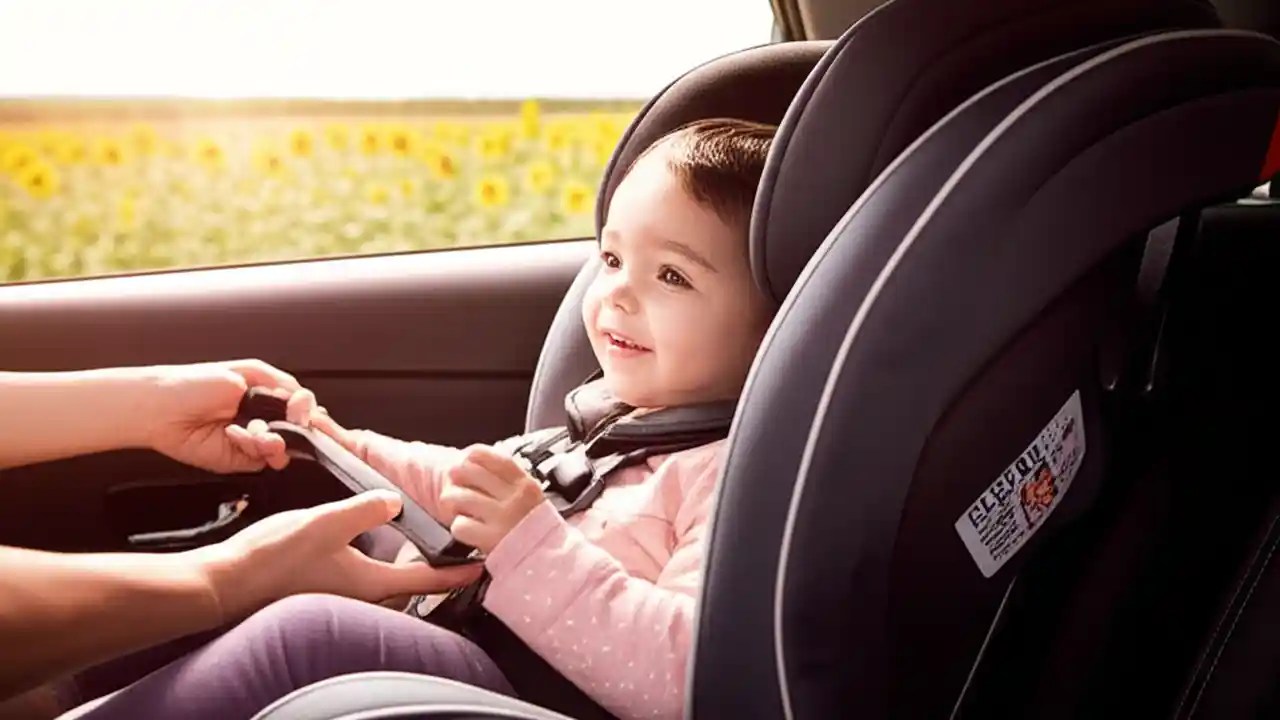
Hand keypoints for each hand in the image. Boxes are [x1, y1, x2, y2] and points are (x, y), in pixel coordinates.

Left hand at [144, 359, 299, 472]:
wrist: (159, 408)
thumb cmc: (194, 383)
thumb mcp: (249, 373)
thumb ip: (283, 386)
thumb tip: (306, 405)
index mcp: (267, 393)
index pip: (302, 405)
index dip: (307, 411)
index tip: (301, 411)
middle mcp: (263, 417)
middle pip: (298, 430)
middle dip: (296, 429)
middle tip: (289, 425)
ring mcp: (253, 439)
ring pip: (284, 447)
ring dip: (274, 441)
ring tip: (256, 432)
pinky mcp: (239, 459)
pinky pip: (261, 460)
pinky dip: (254, 449)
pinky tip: (236, 436)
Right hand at [191, 490, 482, 622]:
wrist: (227, 582)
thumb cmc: (271, 560)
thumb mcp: (324, 524)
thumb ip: (364, 510)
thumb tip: (395, 501)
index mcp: (368, 583)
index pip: (426, 582)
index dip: (456, 573)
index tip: (481, 566)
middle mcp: (360, 595)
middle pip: (411, 587)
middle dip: (437, 572)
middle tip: (459, 553)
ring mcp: (341, 594)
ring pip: (387, 583)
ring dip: (409, 569)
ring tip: (426, 549)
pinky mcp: (325, 589)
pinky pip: (364, 578)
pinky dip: (380, 564)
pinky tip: (374, 547)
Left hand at [439, 445, 546, 553]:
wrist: (549, 560)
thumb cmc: (536, 528)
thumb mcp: (532, 497)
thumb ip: (511, 481)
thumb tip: (480, 464)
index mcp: (525, 484)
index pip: (493, 458)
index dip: (474, 455)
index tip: (466, 458)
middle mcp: (514, 497)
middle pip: (469, 473)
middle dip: (456, 477)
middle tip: (455, 483)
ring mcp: (502, 518)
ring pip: (459, 497)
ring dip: (453, 502)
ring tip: (457, 508)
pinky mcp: (491, 539)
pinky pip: (459, 526)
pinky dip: (459, 528)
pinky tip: (468, 530)